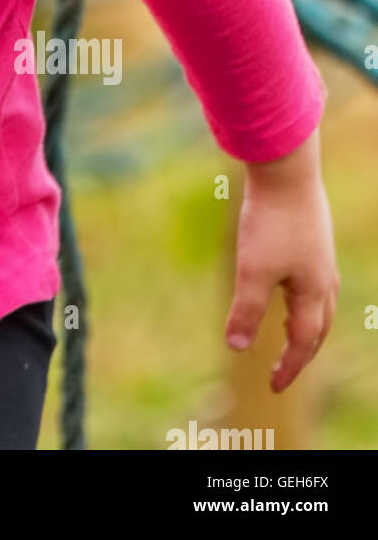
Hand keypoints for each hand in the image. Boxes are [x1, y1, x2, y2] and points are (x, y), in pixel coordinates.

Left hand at [224, 169, 337, 392]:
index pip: (304, 342)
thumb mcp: (253, 270)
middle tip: (283, 370)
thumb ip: (246, 310)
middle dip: (302, 352)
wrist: (286, 171)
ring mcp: (320, 255)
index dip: (289, 367)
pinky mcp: (311, 236)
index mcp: (313, 292)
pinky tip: (287, 285)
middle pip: (318, 327)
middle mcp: (323, 277)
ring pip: (319, 302)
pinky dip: (303, 296)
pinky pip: (312, 279)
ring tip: (291, 335)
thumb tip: (237, 348)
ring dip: (306, 324)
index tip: (273, 388)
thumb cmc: (270, 222)